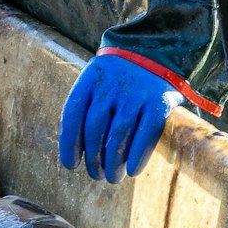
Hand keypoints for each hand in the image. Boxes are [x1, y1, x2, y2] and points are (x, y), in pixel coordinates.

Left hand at [59, 53, 181, 182]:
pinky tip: (132, 170)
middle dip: (93, 158)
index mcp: (89, 81)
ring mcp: (135, 94)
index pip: (72, 115)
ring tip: (112, 177)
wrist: (152, 50)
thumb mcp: (95, 83)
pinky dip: (138, 155)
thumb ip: (85, 111)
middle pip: (95, 129)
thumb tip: (75, 153)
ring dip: (114, 162)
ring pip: (119, 135)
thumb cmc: (117, 78)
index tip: (71, 164)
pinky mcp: (158, 101)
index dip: (69, 143)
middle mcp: (110, 86)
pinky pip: (147, 133)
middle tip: (96, 174)